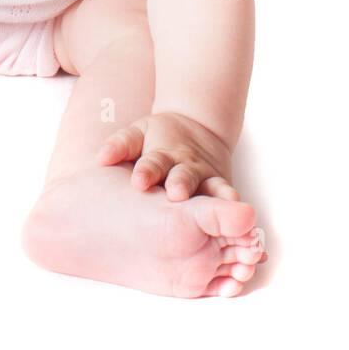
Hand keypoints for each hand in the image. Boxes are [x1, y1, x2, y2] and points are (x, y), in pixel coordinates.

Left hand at [97, 110, 238, 200]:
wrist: (199, 128)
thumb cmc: (158, 138)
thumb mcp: (138, 133)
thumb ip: (120, 145)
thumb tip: (100, 158)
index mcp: (162, 155)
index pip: (152, 162)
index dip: (147, 172)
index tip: (139, 181)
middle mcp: (187, 166)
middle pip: (183, 176)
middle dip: (181, 184)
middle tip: (176, 194)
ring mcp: (208, 178)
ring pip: (213, 188)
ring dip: (217, 198)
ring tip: (224, 207)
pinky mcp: (224, 190)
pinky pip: (233, 201)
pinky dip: (239, 210)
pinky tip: (248, 221)